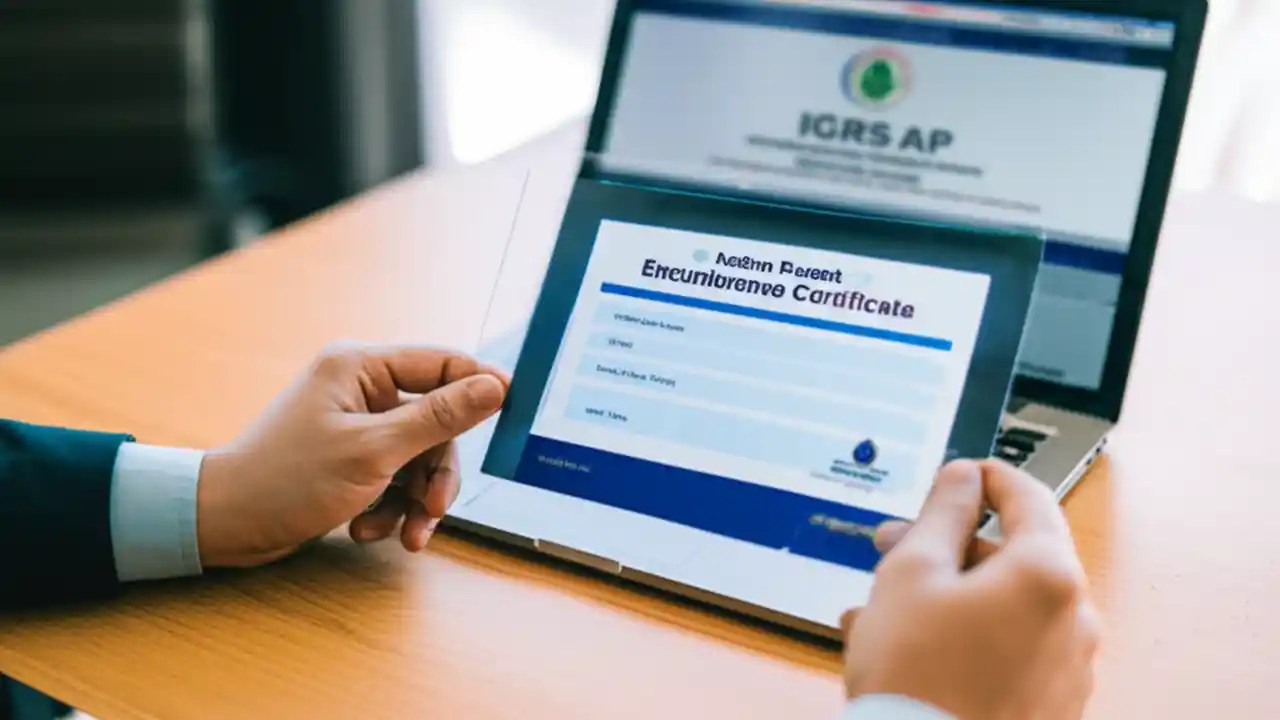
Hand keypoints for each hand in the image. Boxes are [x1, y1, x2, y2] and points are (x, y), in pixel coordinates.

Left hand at [196, 344, 508, 568]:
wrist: (225, 525)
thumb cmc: (287, 479)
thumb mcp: (375, 451)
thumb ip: (440, 418)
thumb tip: (495, 387)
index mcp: (361, 366)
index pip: (442, 363)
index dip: (480, 386)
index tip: (514, 412)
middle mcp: (361, 388)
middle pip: (436, 420)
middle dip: (437, 472)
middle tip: (434, 508)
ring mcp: (356, 424)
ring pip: (419, 456)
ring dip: (416, 498)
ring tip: (403, 532)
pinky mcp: (352, 457)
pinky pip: (396, 477)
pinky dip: (392, 507)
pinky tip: (370, 530)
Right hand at [843, 460, 1099, 719]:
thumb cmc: (917, 679)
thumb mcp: (911, 572)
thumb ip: (943, 512)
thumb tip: (962, 478)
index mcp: (1048, 575)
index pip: (1028, 497)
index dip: (986, 477)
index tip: (961, 475)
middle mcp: (1074, 620)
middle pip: (1014, 556)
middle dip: (951, 546)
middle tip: (898, 546)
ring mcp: (1068, 668)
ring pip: (1007, 605)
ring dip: (952, 593)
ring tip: (887, 606)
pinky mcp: (1052, 705)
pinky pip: (1010, 649)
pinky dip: (969, 635)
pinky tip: (913, 644)